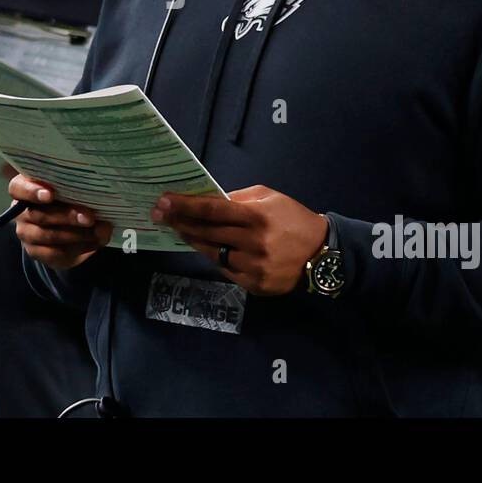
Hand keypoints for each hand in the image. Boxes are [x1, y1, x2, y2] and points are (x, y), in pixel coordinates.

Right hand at [10, 174, 111, 270]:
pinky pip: (56, 252)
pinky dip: (79, 247)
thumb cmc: (69, 199)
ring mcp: (27, 234)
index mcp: (24, 189)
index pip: (18, 188)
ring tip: (99, 231)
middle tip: (90, 217)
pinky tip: (95, 241)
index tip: (50, 194)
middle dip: (67, 216)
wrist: (68, 229)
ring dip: (77, 234)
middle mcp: (21, 212)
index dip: (32, 191)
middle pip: (38, 215)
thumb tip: (98, 195)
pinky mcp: (37, 253)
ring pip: (48, 235)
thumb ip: (76, 190)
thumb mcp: (70, 190)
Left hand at [152, 185, 327, 295]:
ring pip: (211, 253)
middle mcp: (252, 243)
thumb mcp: (270, 197)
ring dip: (192, 240)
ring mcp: (252, 267)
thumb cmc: (293, 219)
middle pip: (206, 233)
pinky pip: (225, 269)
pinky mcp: (254, 284)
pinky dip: (214, 257)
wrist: (322, 254)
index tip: (163, 201)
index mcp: (256, 217)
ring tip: (179, 230)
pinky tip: (206, 248)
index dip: (185, 206)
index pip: (212, 210)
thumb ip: (239, 199)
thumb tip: (209, 200)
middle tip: (159, 214)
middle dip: (179, 222)